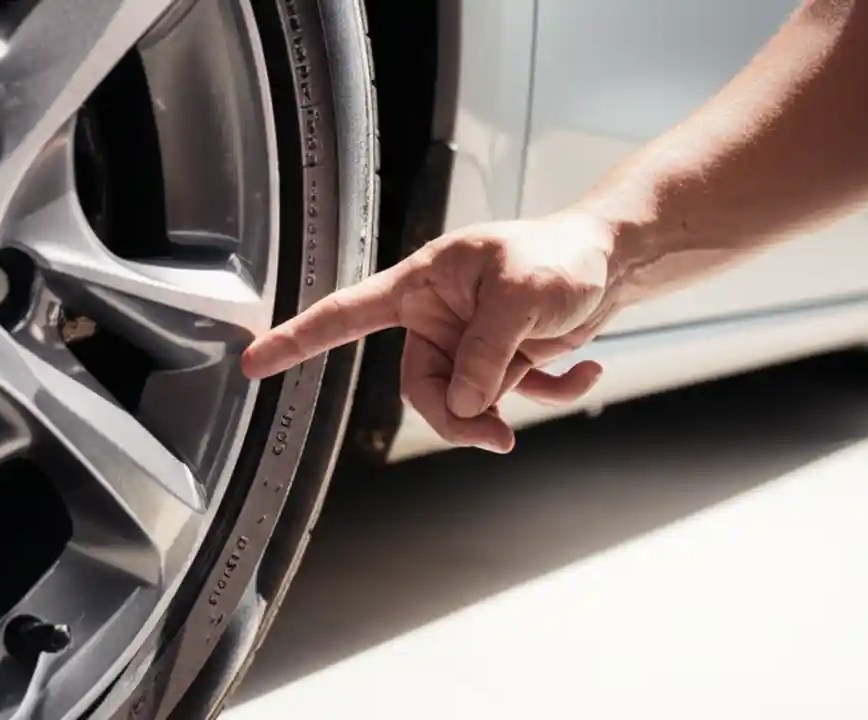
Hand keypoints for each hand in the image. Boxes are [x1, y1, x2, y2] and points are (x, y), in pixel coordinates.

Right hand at [241, 211, 624, 452]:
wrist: (612, 260)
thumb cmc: (561, 255)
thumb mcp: (522, 296)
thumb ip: (486, 352)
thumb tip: (465, 404)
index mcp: (422, 285)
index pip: (347, 314)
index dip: (297, 339)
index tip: (255, 362)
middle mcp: (438, 319)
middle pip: (421, 388)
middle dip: (459, 416)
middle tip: (497, 436)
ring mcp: (469, 344)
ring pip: (465, 402)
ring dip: (510, 406)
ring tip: (564, 379)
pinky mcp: (502, 363)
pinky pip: (510, 399)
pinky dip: (551, 393)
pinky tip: (587, 371)